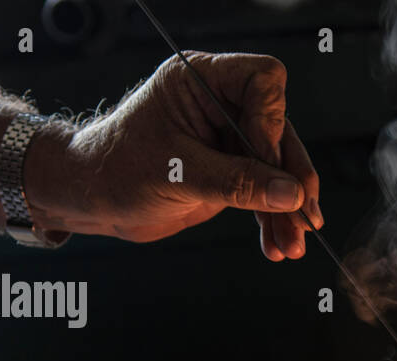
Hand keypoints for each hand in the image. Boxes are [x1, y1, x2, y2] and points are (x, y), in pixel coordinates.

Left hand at [29, 52, 321, 257]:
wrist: (93, 199)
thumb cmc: (117, 168)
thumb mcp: (178, 174)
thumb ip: (237, 182)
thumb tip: (291, 194)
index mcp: (201, 81)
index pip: (263, 81)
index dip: (272, 121)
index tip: (267, 162)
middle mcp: (220, 105)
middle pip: (280, 130)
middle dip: (292, 178)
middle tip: (303, 216)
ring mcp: (228, 139)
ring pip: (278, 168)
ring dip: (288, 208)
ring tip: (291, 244)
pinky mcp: (231, 171)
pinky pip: (265, 192)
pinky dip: (273, 219)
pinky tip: (276, 244)